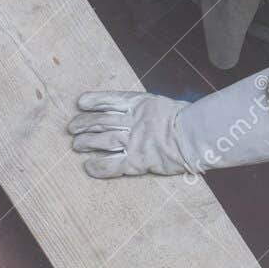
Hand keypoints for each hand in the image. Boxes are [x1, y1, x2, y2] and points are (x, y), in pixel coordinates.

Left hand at [67, 92, 191, 178]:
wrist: (196, 135)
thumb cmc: (185, 119)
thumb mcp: (163, 105)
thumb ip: (146, 108)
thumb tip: (134, 111)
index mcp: (140, 104)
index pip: (110, 100)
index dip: (93, 102)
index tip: (81, 104)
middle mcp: (133, 120)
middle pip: (101, 121)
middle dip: (84, 124)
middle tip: (72, 129)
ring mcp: (134, 141)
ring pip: (102, 141)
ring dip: (86, 143)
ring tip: (76, 145)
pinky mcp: (136, 161)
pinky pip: (112, 165)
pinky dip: (97, 166)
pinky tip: (88, 167)